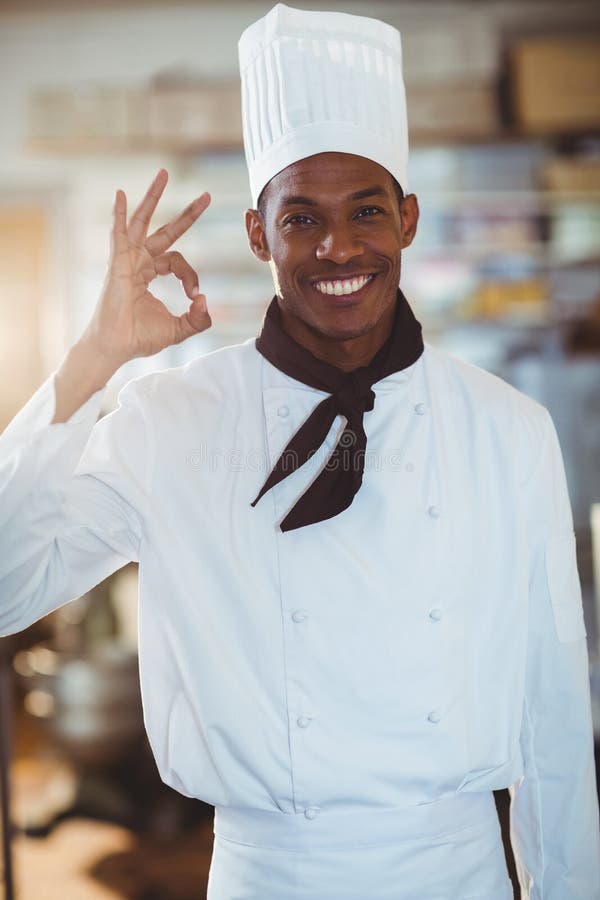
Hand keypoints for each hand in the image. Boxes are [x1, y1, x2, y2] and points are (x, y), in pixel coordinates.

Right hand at [82, 169, 211, 366]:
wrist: (116, 348)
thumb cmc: (139, 338)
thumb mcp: (178, 329)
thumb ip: (197, 319)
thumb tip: (206, 301)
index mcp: (149, 273)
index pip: (177, 261)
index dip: (190, 275)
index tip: (195, 296)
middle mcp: (137, 262)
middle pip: (164, 230)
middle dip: (186, 214)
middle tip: (207, 196)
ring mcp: (126, 260)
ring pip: (141, 222)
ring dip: (153, 198)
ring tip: (164, 174)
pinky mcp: (116, 265)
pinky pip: (118, 235)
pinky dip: (117, 215)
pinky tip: (119, 195)